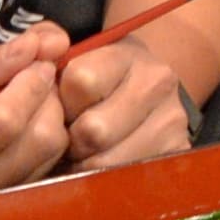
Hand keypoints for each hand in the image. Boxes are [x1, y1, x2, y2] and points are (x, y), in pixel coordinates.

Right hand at [0, 32, 73, 205]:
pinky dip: (48, 135)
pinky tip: (29, 119)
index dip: (29, 81)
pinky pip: (49, 167)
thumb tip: (34, 44)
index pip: (3, 121)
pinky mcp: (10, 209)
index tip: (36, 52)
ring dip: (53, 114)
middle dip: (48, 95)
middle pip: (39, 139)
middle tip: (36, 70)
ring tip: (31, 93)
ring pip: (52, 154)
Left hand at [50, 33, 202, 168]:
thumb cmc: (94, 78)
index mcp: (128, 53)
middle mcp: (158, 82)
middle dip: (70, 137)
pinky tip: (102, 165)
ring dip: (83, 163)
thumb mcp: (71, 51)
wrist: (143, 93)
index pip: (81, 80)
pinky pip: (123, 180)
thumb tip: (44, 48)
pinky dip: (102, 180)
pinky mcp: (176, 154)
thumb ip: (44, 39)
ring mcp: (172, 122)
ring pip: (105, 162)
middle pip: (93, 130)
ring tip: (83, 151)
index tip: (62, 101)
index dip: (61, 98)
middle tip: (68, 134)